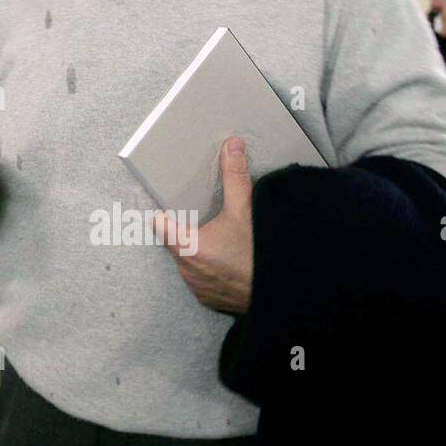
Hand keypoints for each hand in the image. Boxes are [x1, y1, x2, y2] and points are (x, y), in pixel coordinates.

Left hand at [152, 136, 253, 314]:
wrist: (286, 294)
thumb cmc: (261, 254)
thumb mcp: (246, 211)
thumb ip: (235, 177)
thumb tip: (232, 146)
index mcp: (188, 246)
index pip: (159, 224)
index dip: (160, 213)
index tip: (161, 206)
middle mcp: (187, 270)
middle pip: (174, 242)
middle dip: (185, 230)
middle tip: (201, 219)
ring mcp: (196, 287)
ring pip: (186, 262)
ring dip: (197, 252)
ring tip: (217, 242)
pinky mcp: (207, 300)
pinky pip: (199, 279)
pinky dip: (208, 270)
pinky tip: (225, 262)